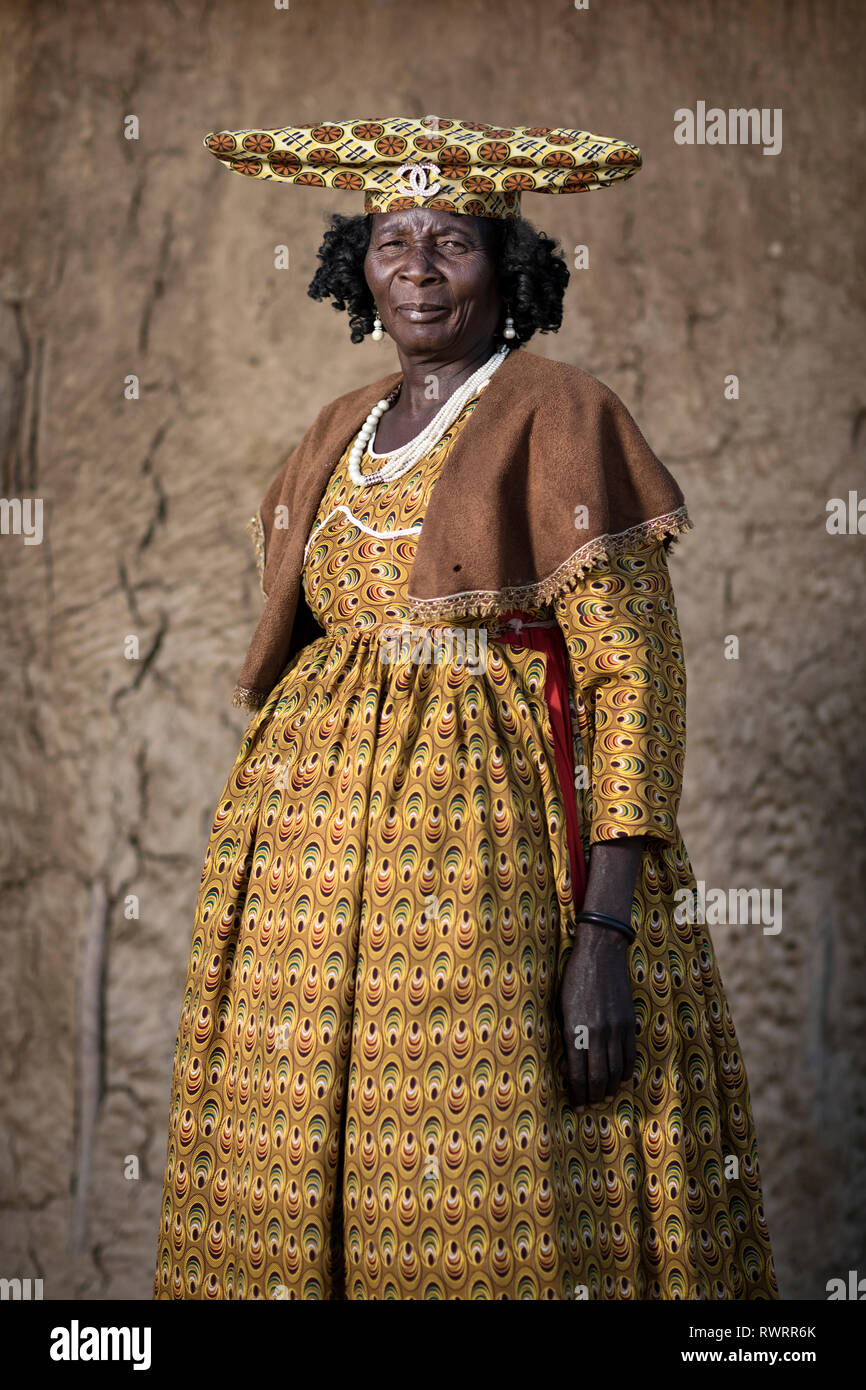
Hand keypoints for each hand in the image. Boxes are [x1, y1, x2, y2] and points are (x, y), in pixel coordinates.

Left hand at [558, 921, 635, 1106]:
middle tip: (589, 1108)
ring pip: (615, 1070)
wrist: (601, 954)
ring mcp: (616, 1029)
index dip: (577, 1093)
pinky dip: (626, 1072)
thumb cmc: (574, 979)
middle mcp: (597, 1033)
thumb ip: (566, 1036)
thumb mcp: (561, 1007)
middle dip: (593, 1097)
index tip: (575, 1106)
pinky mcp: (628, 1022)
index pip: (577, 1073)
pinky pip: (630, 1055)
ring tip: (604, 1099)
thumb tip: (568, 1065)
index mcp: (575, 1029)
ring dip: (609, 1089)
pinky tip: (621, 1080)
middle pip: (598, 1077)